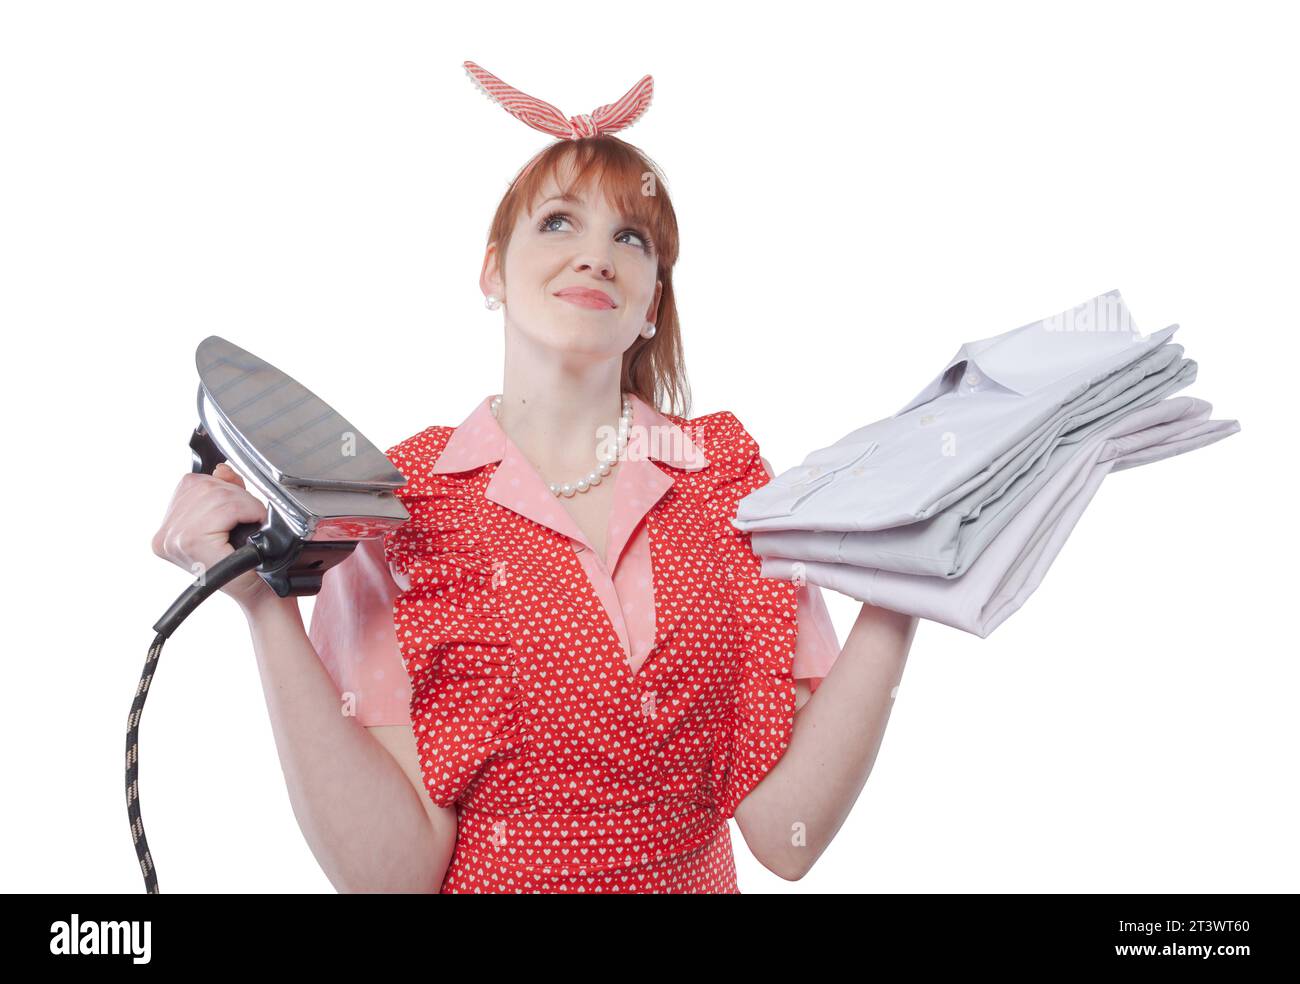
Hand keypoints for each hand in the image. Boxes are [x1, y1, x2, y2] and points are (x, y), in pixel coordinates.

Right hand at [151, 463, 271, 609]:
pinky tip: (250, 529)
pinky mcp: (192, 541)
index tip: (237, 510)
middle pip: (204, 485)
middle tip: (248, 518)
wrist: (260, 593)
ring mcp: (175, 538)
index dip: (223, 489)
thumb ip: (224, 489)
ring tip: (249, 525)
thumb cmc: (248, 562)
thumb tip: (221, 468)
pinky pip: (226, 507)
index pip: (192, 483)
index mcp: (168, 529)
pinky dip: (247, 511)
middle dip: (236, 496)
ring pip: (217, 493)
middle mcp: (165, 535)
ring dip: (244, 505)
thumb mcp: (233, 516)